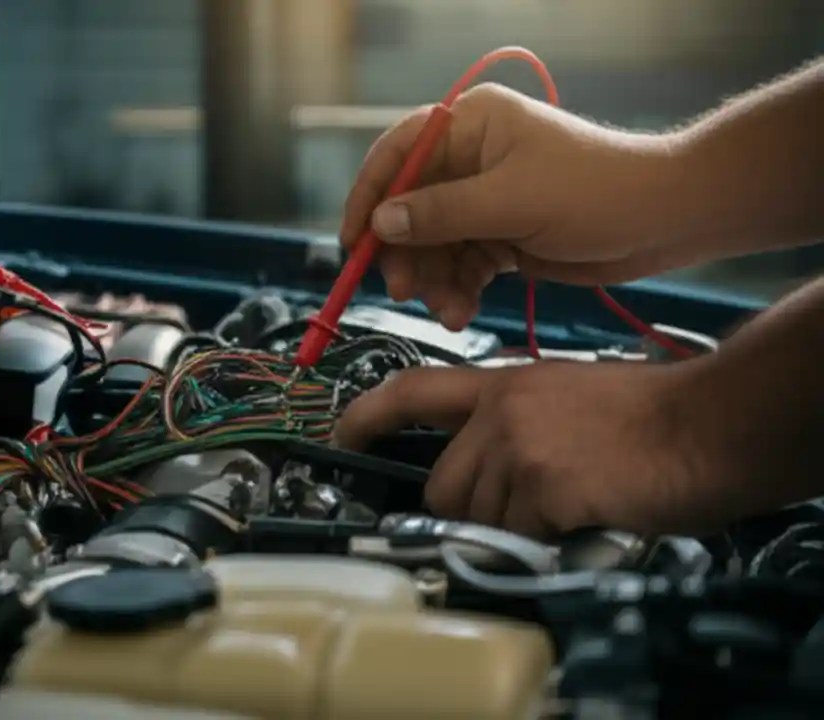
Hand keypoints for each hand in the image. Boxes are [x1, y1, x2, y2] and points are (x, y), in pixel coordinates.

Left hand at [333, 361, 744, 537]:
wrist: (709, 424)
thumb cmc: (655, 414)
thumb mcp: (567, 395)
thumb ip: (515, 423)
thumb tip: (485, 469)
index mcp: (504, 384)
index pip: (413, 390)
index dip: (367, 415)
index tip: (342, 433)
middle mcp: (500, 413)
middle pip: (442, 484)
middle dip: (473, 510)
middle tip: (528, 508)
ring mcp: (517, 448)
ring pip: (479, 518)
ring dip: (517, 528)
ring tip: (569, 504)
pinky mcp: (542, 485)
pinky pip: (518, 537)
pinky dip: (548, 541)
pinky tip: (582, 515)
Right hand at [341, 84, 694, 329]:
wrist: (664, 222)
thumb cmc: (595, 192)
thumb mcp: (512, 201)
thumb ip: (441, 213)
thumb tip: (380, 224)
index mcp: (469, 125)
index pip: (398, 154)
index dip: (368, 197)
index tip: (352, 243)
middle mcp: (470, 159)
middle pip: (408, 209)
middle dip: (405, 254)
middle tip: (402, 292)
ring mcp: (484, 200)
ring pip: (431, 245)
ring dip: (433, 282)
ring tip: (448, 313)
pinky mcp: (499, 237)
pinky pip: (459, 266)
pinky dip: (456, 291)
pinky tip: (462, 312)